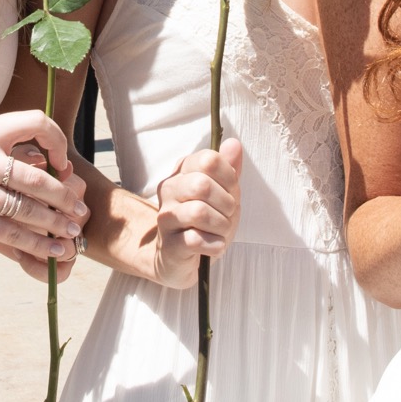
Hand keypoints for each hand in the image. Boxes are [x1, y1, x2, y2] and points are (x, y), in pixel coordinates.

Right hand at [0, 110, 86, 267]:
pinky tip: (53, 250)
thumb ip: (5, 153)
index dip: (57, 140)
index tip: (62, 164)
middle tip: (80, 211)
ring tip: (72, 233)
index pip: (35, 121)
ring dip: (57, 223)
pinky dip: (38, 244)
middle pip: (38, 176)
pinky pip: (13, 233)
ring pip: (29, 209)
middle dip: (65, 197)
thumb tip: (50, 165)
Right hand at [152, 140, 242, 289]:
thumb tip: (234, 144)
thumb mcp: (223, 193)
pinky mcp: (168, 244)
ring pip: (199, 212)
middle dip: (226, 204)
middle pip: (203, 185)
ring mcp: (166, 217)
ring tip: (220, 231)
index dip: (228, 177)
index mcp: (182, 171)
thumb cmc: (205, 222)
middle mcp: (169, 189)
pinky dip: (214, 245)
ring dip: (221, 225)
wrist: (178, 257)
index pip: (209, 159)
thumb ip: (228, 169)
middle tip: (227, 215)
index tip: (230, 192)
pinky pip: (196, 240)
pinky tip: (213, 245)